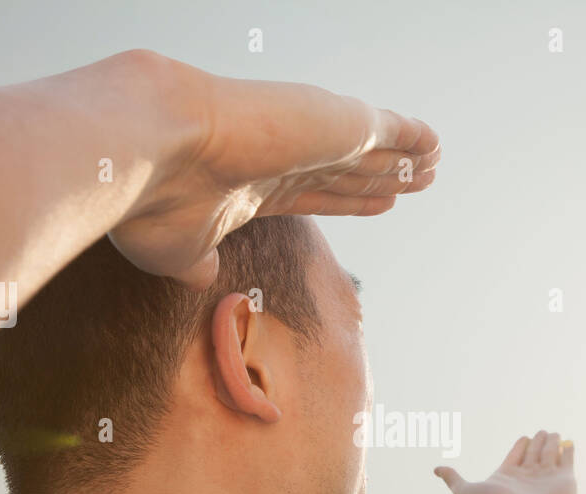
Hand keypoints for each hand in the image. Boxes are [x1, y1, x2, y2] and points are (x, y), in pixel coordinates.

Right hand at [108, 51, 440, 287]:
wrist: (154, 149)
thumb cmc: (152, 204)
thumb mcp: (177, 253)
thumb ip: (199, 266)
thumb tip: (205, 279)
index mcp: (251, 186)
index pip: (312, 192)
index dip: (345, 199)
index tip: (373, 204)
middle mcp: (283, 158)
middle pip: (346, 172)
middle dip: (378, 178)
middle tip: (411, 183)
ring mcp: (310, 136)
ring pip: (371, 152)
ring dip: (403, 160)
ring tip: (431, 166)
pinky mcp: (335, 121)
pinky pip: (388, 129)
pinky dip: (411, 136)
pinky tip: (433, 144)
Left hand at [434, 432, 576, 493]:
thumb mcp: (465, 492)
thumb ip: (454, 479)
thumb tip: (436, 469)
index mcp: (508, 478)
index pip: (516, 457)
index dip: (520, 447)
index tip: (523, 438)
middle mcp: (528, 479)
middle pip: (534, 455)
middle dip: (538, 443)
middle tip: (542, 432)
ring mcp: (547, 480)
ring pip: (550, 456)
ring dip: (552, 444)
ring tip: (553, 434)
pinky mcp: (564, 482)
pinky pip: (567, 462)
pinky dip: (568, 452)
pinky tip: (569, 444)